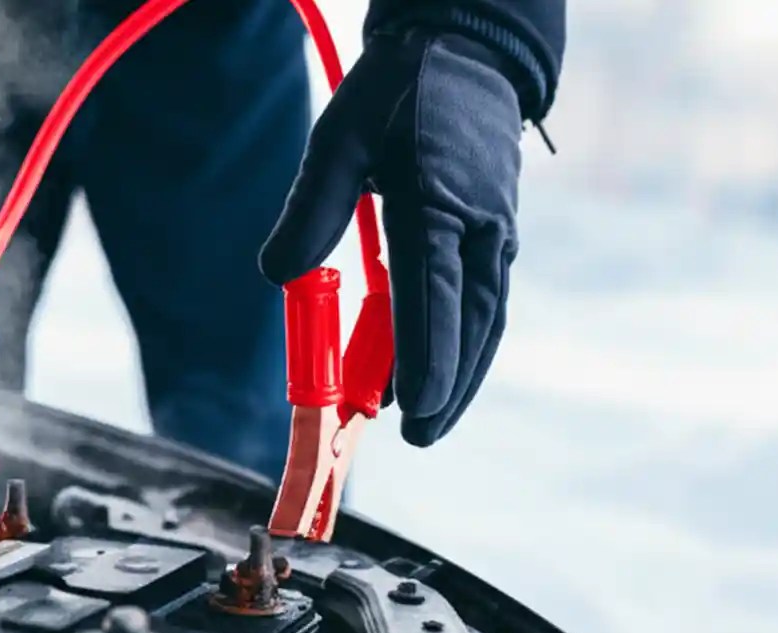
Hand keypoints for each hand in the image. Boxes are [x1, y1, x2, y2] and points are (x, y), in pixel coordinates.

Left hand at [259, 31, 522, 447]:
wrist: (466, 52)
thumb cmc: (398, 92)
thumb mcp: (340, 136)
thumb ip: (311, 208)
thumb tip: (278, 275)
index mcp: (440, 202)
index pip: (434, 294)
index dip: (425, 356)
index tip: (415, 408)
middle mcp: (481, 227)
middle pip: (472, 324)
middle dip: (449, 385)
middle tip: (420, 435)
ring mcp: (498, 233)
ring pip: (486, 321)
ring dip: (463, 373)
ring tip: (430, 418)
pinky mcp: (499, 236)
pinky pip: (487, 302)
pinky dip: (469, 343)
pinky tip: (444, 367)